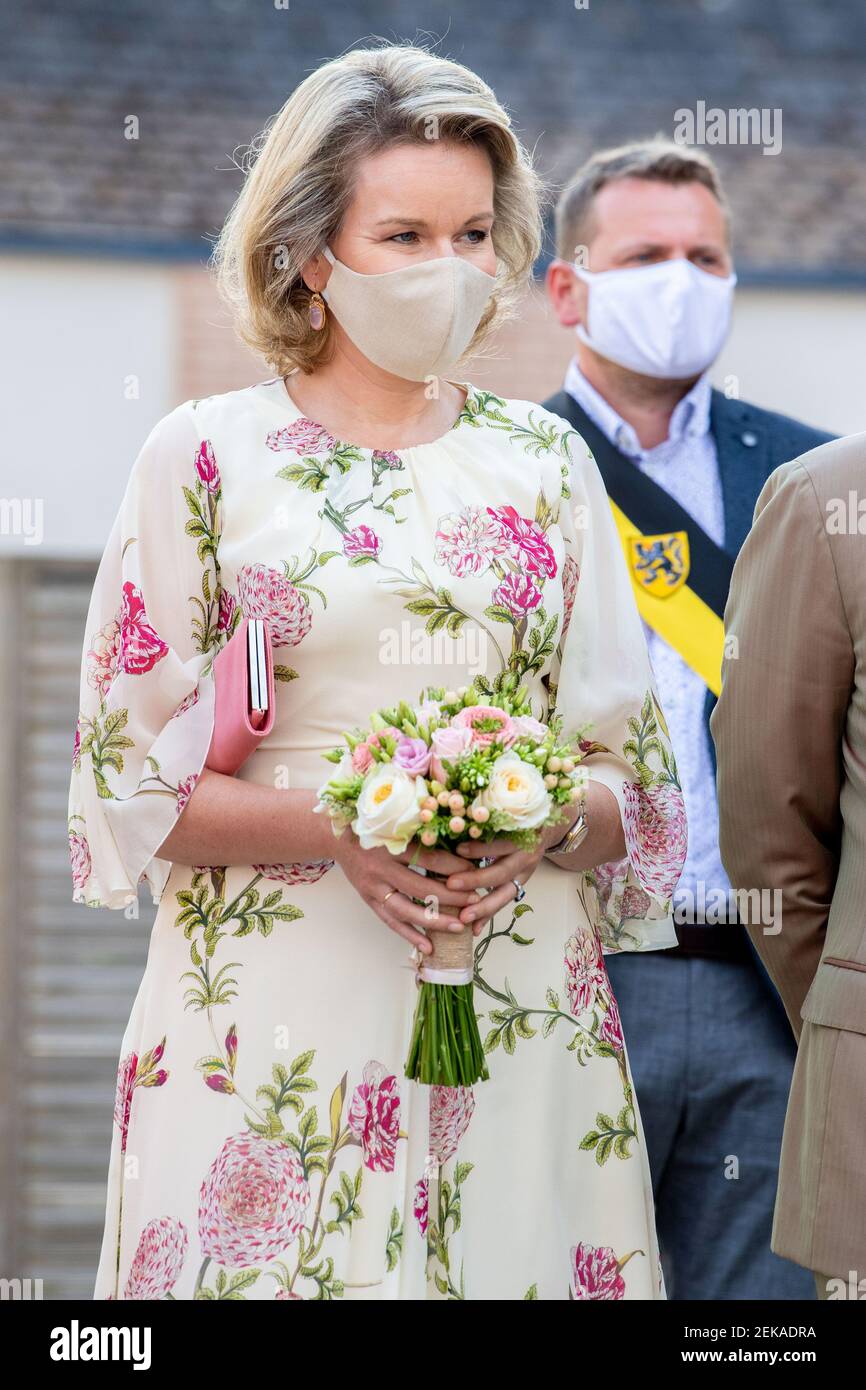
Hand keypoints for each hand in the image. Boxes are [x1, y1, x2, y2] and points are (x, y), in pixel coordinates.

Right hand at [332, 831, 481, 954]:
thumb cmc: (374, 826)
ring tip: (458, 928)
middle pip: (420, 887)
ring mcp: (373, 886)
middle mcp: (381, 867)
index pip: (429, 859)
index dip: (454, 868)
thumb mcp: (396, 824)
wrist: (336, 835)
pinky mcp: (368, 899)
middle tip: (475, 902)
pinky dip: (409, 935)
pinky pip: (390, 921)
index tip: (476, 873)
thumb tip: (462, 848)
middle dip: (451, 897)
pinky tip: (428, 946)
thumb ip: (422, 835)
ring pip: (406, 910)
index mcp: (392, 844)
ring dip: (433, 921)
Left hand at [443, 806, 580, 934]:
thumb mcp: (503, 798)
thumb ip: (473, 795)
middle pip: (502, 871)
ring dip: (484, 908)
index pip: (501, 841)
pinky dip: (488, 916)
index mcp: (522, 831)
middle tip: (451, 885)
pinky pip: (504, 902)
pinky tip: (473, 929)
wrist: (551, 821)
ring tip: (463, 918)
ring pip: (505, 893)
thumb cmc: (516, 806)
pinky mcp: (520, 883)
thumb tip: (439, 774)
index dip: (481, 847)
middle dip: (476, 880)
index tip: (458, 850)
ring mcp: (526, 871)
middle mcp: (526, 853)